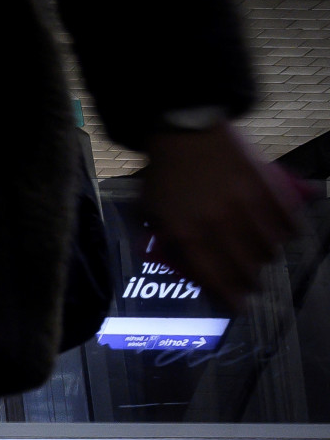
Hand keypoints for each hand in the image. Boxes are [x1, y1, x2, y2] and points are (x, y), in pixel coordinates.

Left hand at [142, 124, 300, 307]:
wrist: (185, 131)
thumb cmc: (164, 174)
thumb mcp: (152, 214)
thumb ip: (166, 240)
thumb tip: (182, 264)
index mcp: (186, 234)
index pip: (213, 277)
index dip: (229, 298)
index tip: (238, 308)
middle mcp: (218, 225)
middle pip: (245, 268)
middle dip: (250, 282)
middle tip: (250, 284)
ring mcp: (245, 205)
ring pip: (269, 248)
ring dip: (267, 257)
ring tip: (262, 257)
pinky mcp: (266, 186)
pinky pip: (286, 219)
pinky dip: (288, 231)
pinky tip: (284, 234)